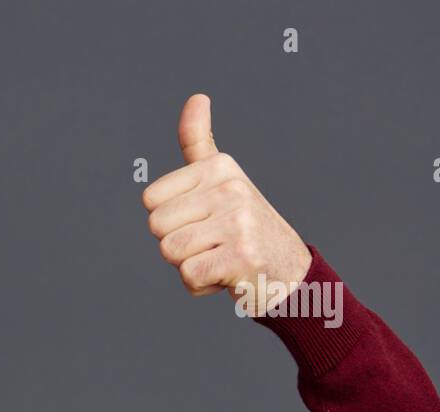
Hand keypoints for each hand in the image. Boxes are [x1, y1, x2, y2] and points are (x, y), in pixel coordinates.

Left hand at [142, 93, 311, 316]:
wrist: (288, 272)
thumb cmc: (242, 227)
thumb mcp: (222, 179)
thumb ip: (199, 143)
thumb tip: (197, 97)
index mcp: (219, 166)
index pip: (151, 201)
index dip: (168, 221)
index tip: (201, 222)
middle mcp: (230, 187)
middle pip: (156, 227)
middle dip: (176, 245)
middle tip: (210, 244)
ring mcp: (238, 221)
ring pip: (170, 251)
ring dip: (188, 266)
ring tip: (218, 258)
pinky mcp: (242, 255)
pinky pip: (189, 275)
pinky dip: (200, 285)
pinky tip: (225, 276)